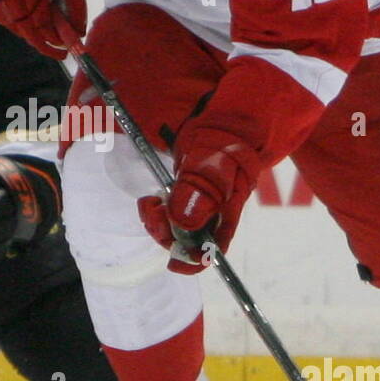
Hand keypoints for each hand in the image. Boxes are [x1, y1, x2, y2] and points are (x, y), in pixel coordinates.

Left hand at [137, 123, 260, 274]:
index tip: (171, 259)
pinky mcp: (183, 195)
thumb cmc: (227, 139)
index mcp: (226, 213)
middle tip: (153, 207)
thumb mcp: (215, 160)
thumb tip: (183, 221)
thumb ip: (201, 188)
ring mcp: (196, 205)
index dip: (191, 260)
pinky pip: (166, 213)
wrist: (223, 120)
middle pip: (185, 242)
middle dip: (164, 232)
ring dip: (156, 221)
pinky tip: (153, 199)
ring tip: (152, 201)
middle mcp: (211, 215)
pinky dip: (155, 210)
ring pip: (172, 229)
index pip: (212, 250)